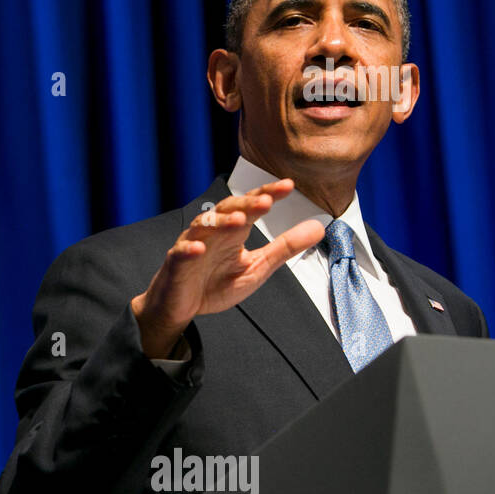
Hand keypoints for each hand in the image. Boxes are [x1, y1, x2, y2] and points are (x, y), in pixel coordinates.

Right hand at [129, 179, 325, 357]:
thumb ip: (285, 247)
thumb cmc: (215, 284)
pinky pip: (181, 252)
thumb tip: (318, 227)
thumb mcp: (257, 267)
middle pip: (228, 210)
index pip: (251, 206)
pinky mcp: (176, 264)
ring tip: (239, 220)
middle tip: (267, 201)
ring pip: (204, 226)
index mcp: (234, 232)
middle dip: (247, 205)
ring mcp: (193, 245)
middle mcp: (213, 233)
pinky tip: (200, 249)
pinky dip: (189, 249)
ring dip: (221, 221)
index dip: (267, 194)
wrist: (180, 307)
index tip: (288, 186)